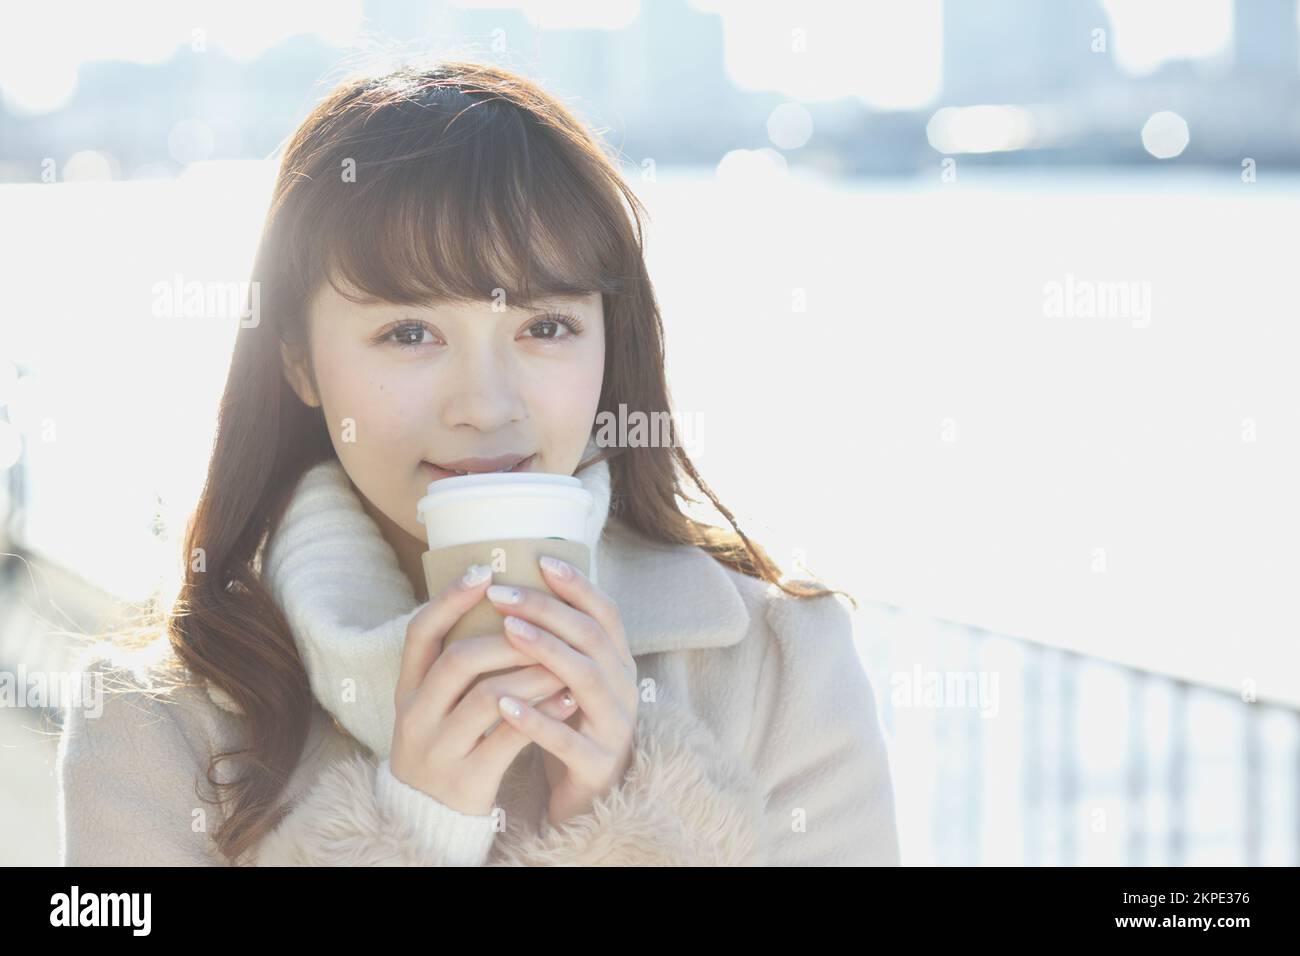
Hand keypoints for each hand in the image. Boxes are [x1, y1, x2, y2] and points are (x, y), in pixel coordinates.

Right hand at [389, 564, 578, 815]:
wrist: (428, 818)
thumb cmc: (445, 744)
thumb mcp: (433, 703)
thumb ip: (455, 662)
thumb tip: (500, 600)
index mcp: (407, 690)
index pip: (419, 633)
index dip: (450, 599)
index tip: (484, 570)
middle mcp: (416, 716)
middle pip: (458, 661)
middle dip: (507, 638)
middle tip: (542, 622)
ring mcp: (440, 749)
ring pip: (488, 697)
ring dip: (532, 673)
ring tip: (564, 659)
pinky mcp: (467, 779)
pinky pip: (509, 739)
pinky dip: (543, 714)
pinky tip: (568, 698)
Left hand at [486, 556, 637, 828]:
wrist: (585, 802)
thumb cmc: (569, 729)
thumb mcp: (570, 680)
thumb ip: (559, 642)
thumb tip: (518, 588)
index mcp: (617, 663)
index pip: (605, 612)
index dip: (577, 584)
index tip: (540, 559)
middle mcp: (623, 688)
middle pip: (591, 636)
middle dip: (546, 609)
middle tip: (500, 594)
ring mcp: (614, 726)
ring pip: (585, 679)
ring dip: (545, 651)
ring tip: (506, 631)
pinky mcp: (596, 765)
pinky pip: (567, 740)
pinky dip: (536, 719)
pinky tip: (503, 705)